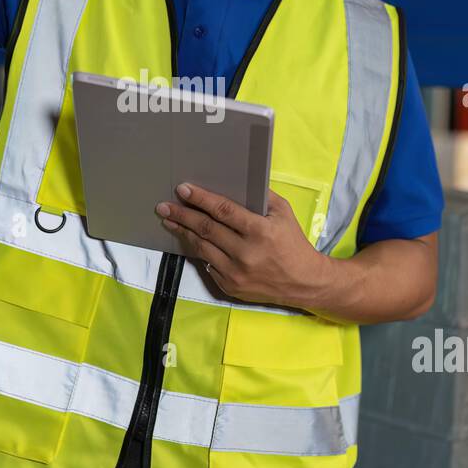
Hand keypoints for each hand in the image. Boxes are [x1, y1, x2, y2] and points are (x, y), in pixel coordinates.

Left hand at [155, 181, 329, 307]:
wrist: (303, 283)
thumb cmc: (293, 243)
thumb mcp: (284, 213)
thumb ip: (262, 196)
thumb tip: (236, 181)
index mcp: (260, 231)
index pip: (223, 211)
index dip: (201, 199)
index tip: (183, 190)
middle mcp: (246, 253)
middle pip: (206, 229)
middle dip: (182, 215)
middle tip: (164, 206)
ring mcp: (236, 272)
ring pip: (201, 248)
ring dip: (183, 233)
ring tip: (170, 221)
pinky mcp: (230, 286)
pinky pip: (208, 265)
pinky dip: (198, 250)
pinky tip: (189, 239)